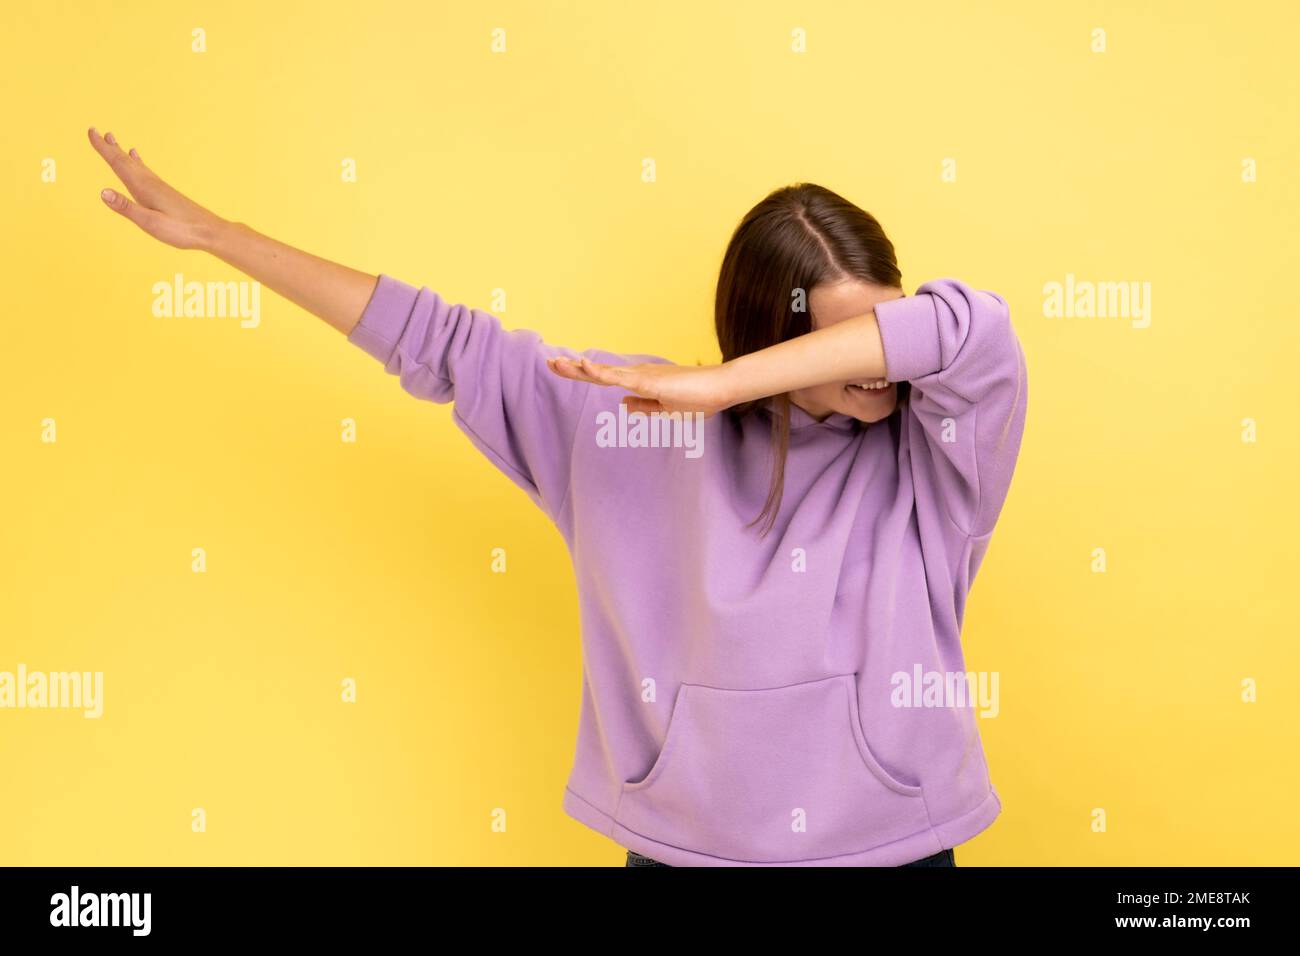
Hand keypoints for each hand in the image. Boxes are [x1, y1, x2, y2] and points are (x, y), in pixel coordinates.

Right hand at [87, 127, 227, 249]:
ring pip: (135, 164)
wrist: (210, 232)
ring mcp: (159, 187)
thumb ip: (126, 208)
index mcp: (144, 188)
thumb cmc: (182, 231)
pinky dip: (138, 162)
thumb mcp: (150, 223)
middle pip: (125, 160)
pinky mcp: (166, 192)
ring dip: (121, 152)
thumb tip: (102, 192)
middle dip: (109, 146)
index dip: (103, 148)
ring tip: (113, 140)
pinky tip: (138, 160)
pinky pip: (146, 172)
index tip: (91, 131)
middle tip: (95, 131)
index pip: (118, 163)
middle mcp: (151, 182)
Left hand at [546, 356, 736, 416]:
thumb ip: (644, 407)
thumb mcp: (666, 409)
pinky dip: (599, 372)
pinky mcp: (649, 381)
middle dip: (573, 369)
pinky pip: (619, 377)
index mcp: (640, 382)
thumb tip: (622, 405)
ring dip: (579, 369)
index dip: (584, 373)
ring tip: (557, 363)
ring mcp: (642, 376)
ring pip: (603, 372)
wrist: (721, 390)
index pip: (606, 378)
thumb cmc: (700, 398)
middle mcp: (637, 375)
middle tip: (550, 363)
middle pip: (599, 372)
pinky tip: (583, 365)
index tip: (563, 367)